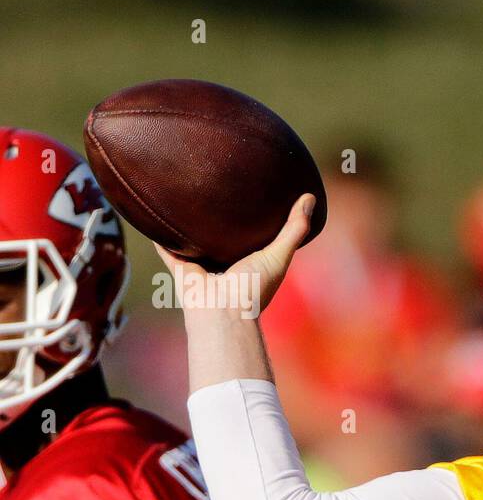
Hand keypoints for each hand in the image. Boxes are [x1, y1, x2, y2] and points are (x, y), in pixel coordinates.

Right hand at [154, 193, 315, 317]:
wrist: (222, 310)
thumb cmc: (254, 286)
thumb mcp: (280, 254)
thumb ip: (295, 229)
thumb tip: (310, 197)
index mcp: (251, 263)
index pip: (253, 237)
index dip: (255, 219)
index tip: (256, 194)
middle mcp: (227, 265)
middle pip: (222, 238)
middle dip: (220, 220)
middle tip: (216, 188)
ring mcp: (203, 267)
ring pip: (195, 242)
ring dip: (190, 226)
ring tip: (184, 198)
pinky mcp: (182, 269)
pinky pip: (168, 249)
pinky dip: (161, 236)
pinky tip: (155, 217)